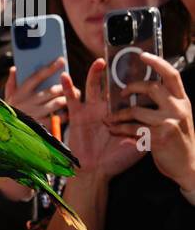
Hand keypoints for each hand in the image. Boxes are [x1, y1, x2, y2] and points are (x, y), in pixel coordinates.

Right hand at [2, 58, 66, 128]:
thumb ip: (11, 82)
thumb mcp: (8, 97)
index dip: (50, 68)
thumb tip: (14, 68)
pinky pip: (58, 118)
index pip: (37, 76)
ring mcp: (35, 114)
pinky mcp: (40, 125)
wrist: (5, 132)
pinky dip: (65, 115)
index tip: (61, 60)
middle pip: (52, 90)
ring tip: (72, 99)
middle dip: (65, 87)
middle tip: (74, 88)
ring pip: (58, 103)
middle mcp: (28, 102)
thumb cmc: (9, 112)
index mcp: (20, 92)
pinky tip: (67, 113)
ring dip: (67, 100)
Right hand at [62, 60, 145, 180]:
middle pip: (111, 85)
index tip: (145, 66)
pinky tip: (65, 76)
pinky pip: (71, 100)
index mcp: (124, 113)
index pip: (131, 93)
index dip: (137, 80)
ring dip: (95, 74)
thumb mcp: (140, 142)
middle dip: (115, 72)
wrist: (96, 172)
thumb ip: (150, 127)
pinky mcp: (77, 116)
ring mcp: (91, 111)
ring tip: (100, 62)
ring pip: (93, 87)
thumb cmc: (117, 160)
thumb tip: (165, 117)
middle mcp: (107, 108)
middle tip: (122, 58)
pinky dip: (67, 88)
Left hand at [104, 52, 194, 191]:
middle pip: (152, 87)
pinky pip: (132, 129)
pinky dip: (120, 129)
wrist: (189, 166)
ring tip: (109, 119)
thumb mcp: (179, 118)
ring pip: (137, 110)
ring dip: (119, 115)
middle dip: (132, 87)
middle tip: (120, 93)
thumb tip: (148, 88)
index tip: (142, 55)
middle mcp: (178, 109)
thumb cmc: (179, 141)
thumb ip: (167, 104)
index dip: (157, 63)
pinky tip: (113, 130)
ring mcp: (169, 123)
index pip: (171, 75)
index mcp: (183, 102)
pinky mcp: (159, 137)